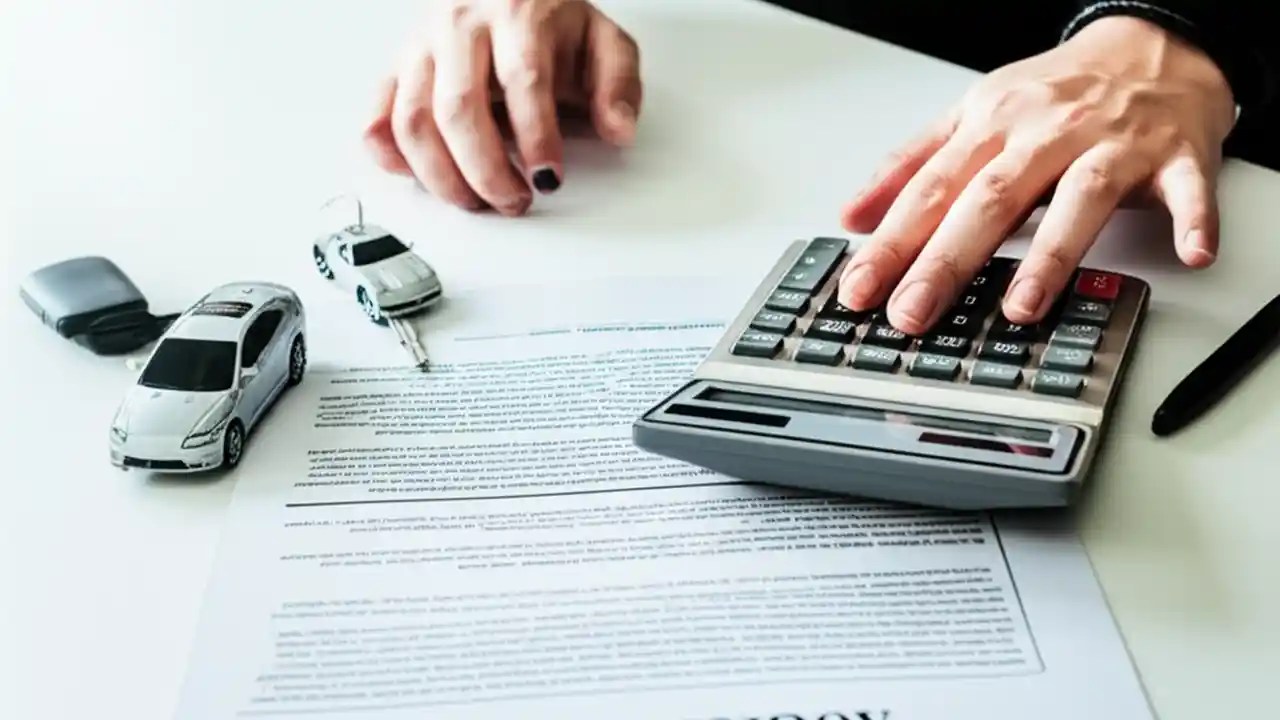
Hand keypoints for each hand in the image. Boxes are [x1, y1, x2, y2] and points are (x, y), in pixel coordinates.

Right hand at [364, 0, 640, 215]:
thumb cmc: (550, 21)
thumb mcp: (602, 40)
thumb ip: (618, 83)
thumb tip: (619, 128)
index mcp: (517, 14)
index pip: (524, 82)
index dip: (536, 139)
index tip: (549, 178)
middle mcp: (460, 26)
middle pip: (459, 109)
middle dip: (486, 171)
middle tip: (514, 200)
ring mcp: (421, 47)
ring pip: (413, 121)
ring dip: (442, 177)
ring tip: (477, 200)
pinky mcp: (396, 67)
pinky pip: (378, 117)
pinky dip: (390, 156)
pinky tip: (419, 177)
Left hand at [837, 16, 1236, 334]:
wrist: (1150, 46)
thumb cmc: (1055, 93)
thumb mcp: (970, 118)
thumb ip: (910, 167)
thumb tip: (852, 214)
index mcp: (991, 127)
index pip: (930, 190)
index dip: (891, 242)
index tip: (858, 288)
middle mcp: (1046, 135)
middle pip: (990, 200)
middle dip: (946, 261)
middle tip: (911, 312)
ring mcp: (1111, 145)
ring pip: (1079, 198)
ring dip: (1052, 255)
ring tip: (1021, 307)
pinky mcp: (1175, 157)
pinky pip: (1186, 190)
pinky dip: (1193, 220)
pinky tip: (1190, 254)